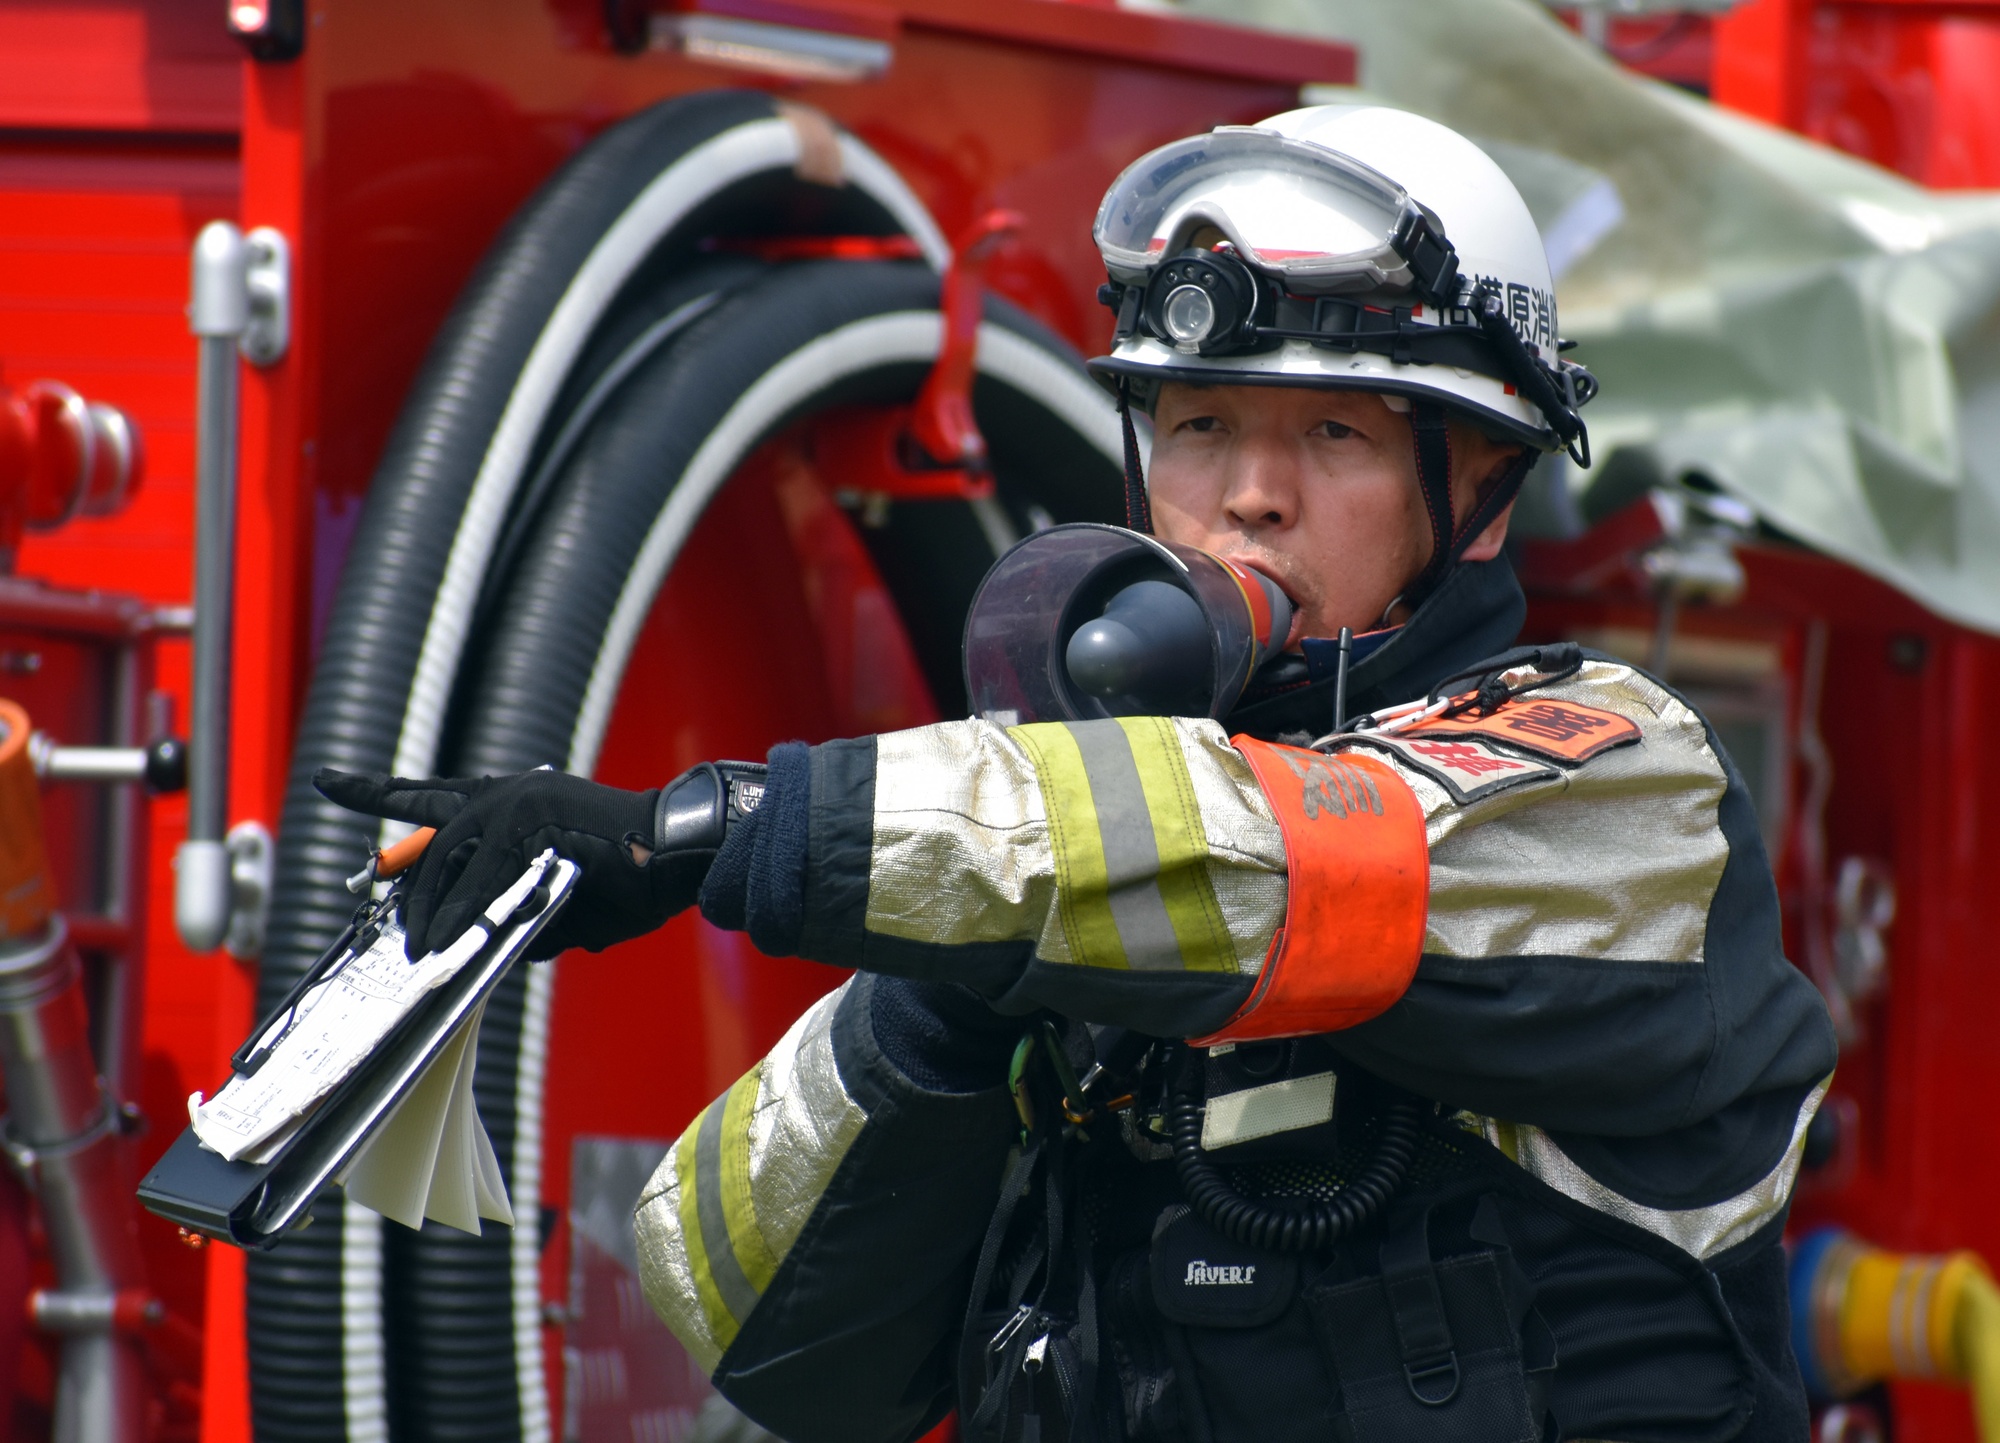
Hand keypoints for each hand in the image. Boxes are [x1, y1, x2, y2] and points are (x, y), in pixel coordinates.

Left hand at [315, 768, 707, 960]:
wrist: (672, 852)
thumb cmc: (626, 876)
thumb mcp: (556, 896)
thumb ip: (513, 910)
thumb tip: (479, 941)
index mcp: (509, 803)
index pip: (429, 798)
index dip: (376, 792)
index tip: (329, 782)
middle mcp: (504, 795)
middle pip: (430, 842)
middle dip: (405, 891)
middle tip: (403, 937)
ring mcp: (514, 804)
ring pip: (450, 864)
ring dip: (435, 914)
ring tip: (427, 950)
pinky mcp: (526, 822)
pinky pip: (478, 879)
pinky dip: (463, 913)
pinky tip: (454, 938)